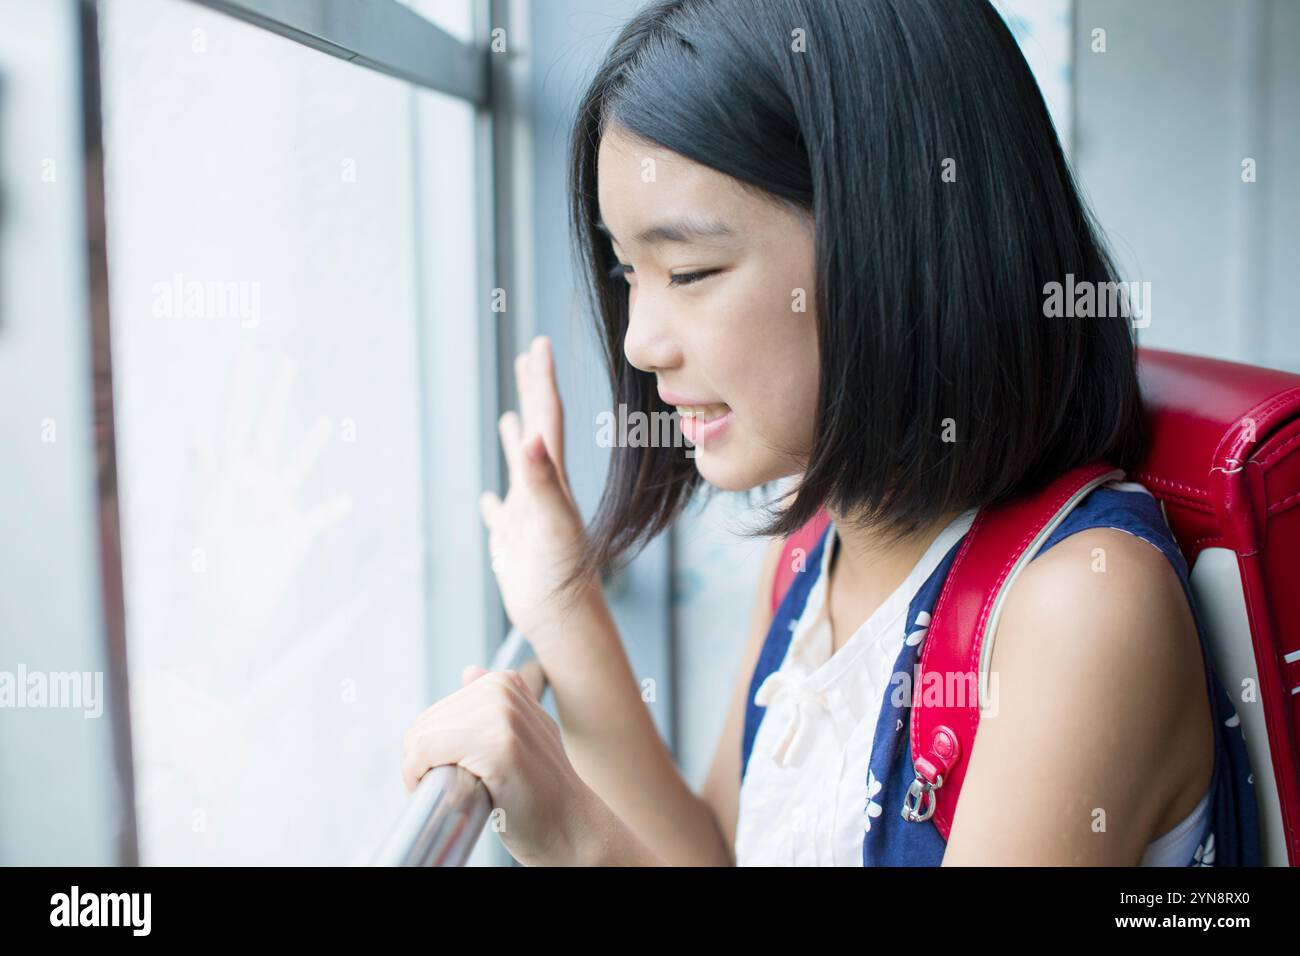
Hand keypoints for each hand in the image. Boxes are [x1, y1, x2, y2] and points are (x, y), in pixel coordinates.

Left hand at [401, 665, 597, 865]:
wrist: (571, 824)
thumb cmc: (542, 787)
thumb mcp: (527, 730)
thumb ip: (502, 702)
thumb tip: (470, 671)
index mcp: (504, 684)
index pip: (436, 712)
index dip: (432, 748)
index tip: (449, 771)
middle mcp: (501, 692)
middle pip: (424, 724)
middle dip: (422, 760)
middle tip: (447, 788)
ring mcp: (502, 717)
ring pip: (420, 737)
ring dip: (419, 770)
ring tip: (450, 790)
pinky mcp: (497, 746)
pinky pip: (426, 751)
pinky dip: (417, 775)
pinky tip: (445, 791)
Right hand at [478, 336, 593, 643]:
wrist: (564, 618)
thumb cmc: (562, 574)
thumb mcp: (552, 522)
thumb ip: (542, 481)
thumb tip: (531, 438)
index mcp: (552, 478)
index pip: (547, 418)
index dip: (542, 380)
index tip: (538, 344)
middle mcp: (542, 490)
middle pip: (536, 431)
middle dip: (531, 393)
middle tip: (526, 357)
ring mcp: (529, 516)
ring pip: (520, 470)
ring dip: (515, 440)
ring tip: (508, 416)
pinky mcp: (515, 543)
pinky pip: (501, 517)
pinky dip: (494, 504)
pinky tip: (490, 500)